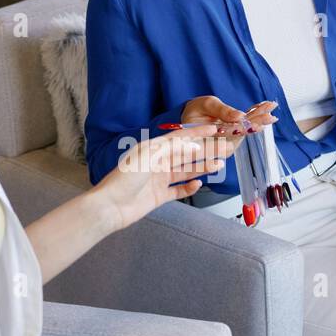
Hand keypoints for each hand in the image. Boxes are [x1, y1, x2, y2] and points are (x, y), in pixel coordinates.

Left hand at [96, 124, 232, 230]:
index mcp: (152, 148)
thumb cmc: (124, 178)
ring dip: (201, 168)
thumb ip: (172, 148)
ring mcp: (158, 180)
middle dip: (205, 151)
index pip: (179, 138)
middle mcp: (156, 162)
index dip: (197, 133)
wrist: (111, 206)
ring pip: (185, 172)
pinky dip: (189, 188)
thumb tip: (193, 144)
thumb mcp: (149, 155)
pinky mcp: (159, 196)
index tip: (214, 129)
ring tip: (218, 165)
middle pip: (185, 155)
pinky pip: (178, 190)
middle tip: (223, 148)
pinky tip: (198, 184)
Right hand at [182, 95, 277, 140]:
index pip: (237, 131)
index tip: (266, 116)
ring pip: (246, 130)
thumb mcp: (205, 105)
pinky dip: (254, 117)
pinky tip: (262, 108)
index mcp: (213, 138)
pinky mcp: (230, 138)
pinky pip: (244, 128)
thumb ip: (221, 111)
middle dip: (259, 120)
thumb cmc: (194, 111)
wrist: (187, 119)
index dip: (253, 123)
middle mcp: (222, 145)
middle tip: (272, 110)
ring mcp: (227, 143)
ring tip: (270, 106)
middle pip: (244, 132)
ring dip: (259, 118)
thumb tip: (240, 116)